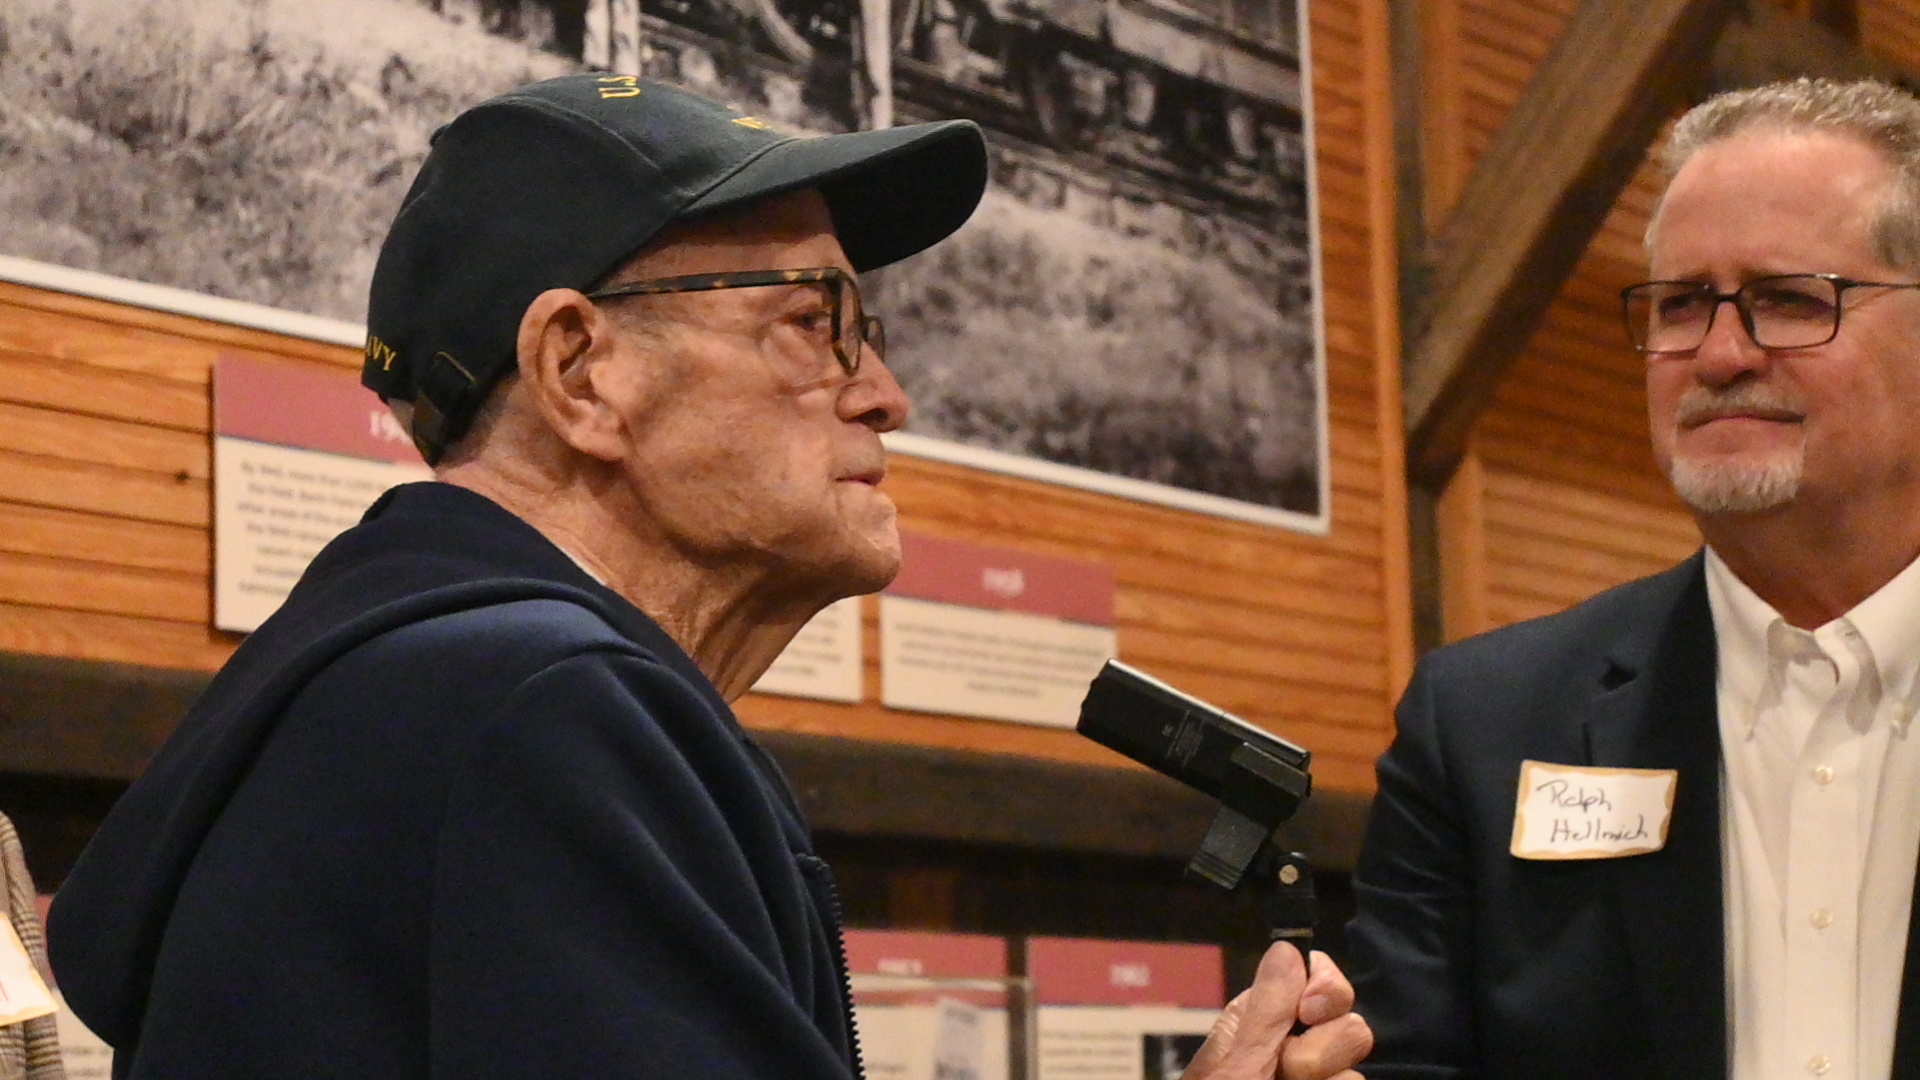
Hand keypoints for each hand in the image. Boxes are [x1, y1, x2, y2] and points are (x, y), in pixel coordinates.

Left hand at [1181, 943, 1372, 1079]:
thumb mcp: (1235, 1069)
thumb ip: (1264, 1012)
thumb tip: (1287, 947)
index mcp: (1257, 1027)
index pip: (1314, 979)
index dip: (1324, 986)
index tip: (1311, 1010)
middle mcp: (1289, 1055)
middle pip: (1348, 1024)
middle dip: (1323, 1049)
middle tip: (1287, 1075)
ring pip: (1355, 1073)